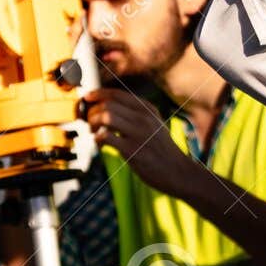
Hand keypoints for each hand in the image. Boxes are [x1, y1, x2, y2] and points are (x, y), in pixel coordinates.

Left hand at [83, 88, 197, 196]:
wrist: (178, 171)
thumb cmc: (162, 150)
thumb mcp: (154, 124)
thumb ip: (136, 115)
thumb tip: (108, 107)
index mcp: (147, 109)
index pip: (117, 94)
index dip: (98, 94)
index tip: (87, 98)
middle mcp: (143, 118)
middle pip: (108, 105)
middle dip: (92, 112)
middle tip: (90, 122)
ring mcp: (138, 133)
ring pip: (105, 117)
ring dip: (93, 123)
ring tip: (94, 132)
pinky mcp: (132, 150)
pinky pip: (106, 137)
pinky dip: (97, 139)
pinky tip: (100, 144)